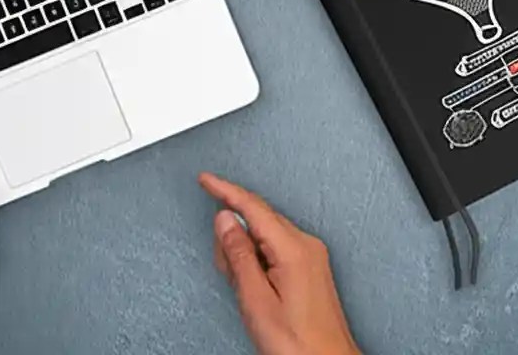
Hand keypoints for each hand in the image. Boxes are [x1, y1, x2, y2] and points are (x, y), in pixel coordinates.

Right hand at [199, 173, 358, 354]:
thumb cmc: (296, 343)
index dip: (226, 191)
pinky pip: (276, 247)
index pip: (253, 207)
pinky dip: (258, 259)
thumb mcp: (255, 300)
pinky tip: (254, 282)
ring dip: (245, 251)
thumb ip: (238, 255)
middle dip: (233, 235)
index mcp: (293, 249)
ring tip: (242, 286)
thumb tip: (225, 220)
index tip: (206, 180)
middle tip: (224, 268)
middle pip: (259, 218)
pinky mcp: (310, 267)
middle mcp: (306, 245)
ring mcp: (311, 255)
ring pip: (266, 234)